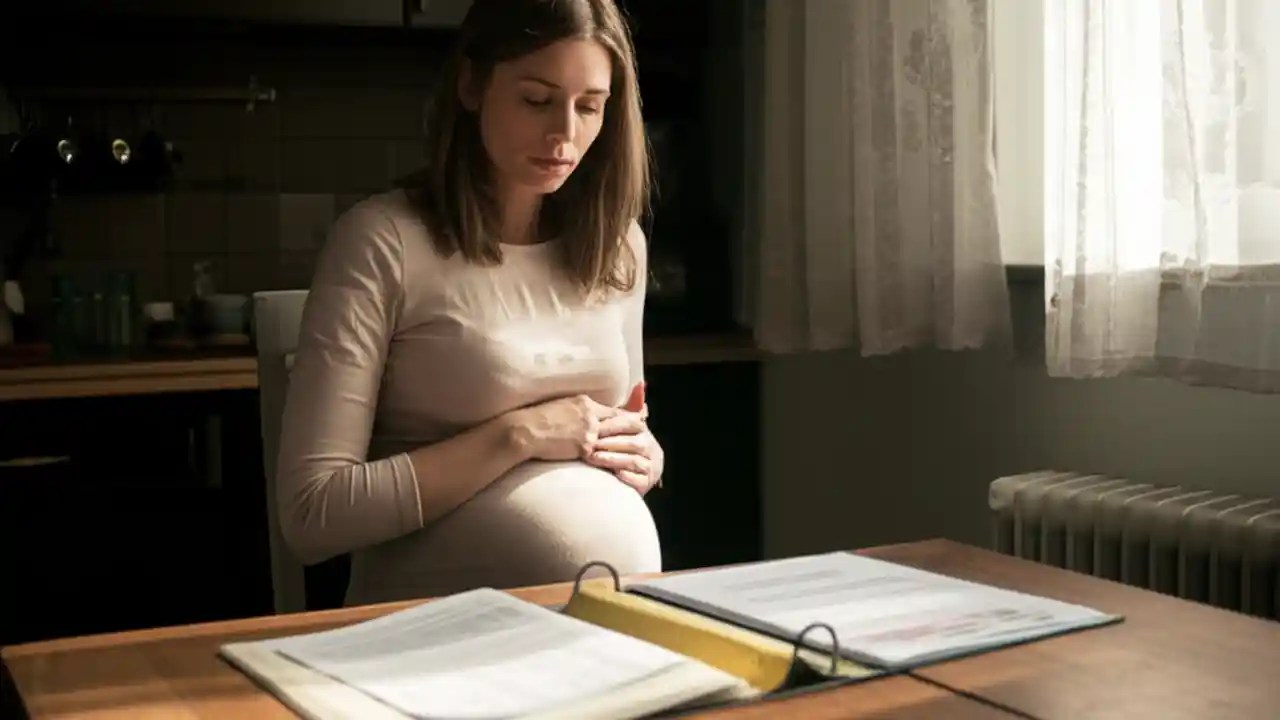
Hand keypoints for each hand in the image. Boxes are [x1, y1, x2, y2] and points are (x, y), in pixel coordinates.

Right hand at [511, 394, 645, 461]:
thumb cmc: (534, 419)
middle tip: (646, 429)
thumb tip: (582, 417)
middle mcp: (590, 415)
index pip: (611, 410)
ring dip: (626, 445)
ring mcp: (589, 431)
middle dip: (634, 426)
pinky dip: (610, 460)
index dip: (624, 416)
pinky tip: (621, 465)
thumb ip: (575, 411)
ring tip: (639, 450)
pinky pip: (600, 456)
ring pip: (613, 439)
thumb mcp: (559, 407)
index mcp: (584, 402)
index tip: (637, 417)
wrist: (523, 431)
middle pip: (619, 421)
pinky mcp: (584, 447)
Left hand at [586, 383, 664, 494]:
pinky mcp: (646, 483)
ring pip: (634, 461)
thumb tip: (641, 383)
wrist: (636, 473)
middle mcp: (651, 448)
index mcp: (644, 431)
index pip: (631, 424)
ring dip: (613, 459)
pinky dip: (626, 477)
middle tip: (589, 445)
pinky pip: (638, 480)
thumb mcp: (625, 426)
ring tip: (594, 459)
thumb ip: (629, 407)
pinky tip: (612, 474)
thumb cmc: (624, 446)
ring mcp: (650, 466)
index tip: (593, 427)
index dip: (613, 425)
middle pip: (633, 443)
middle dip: (610, 444)